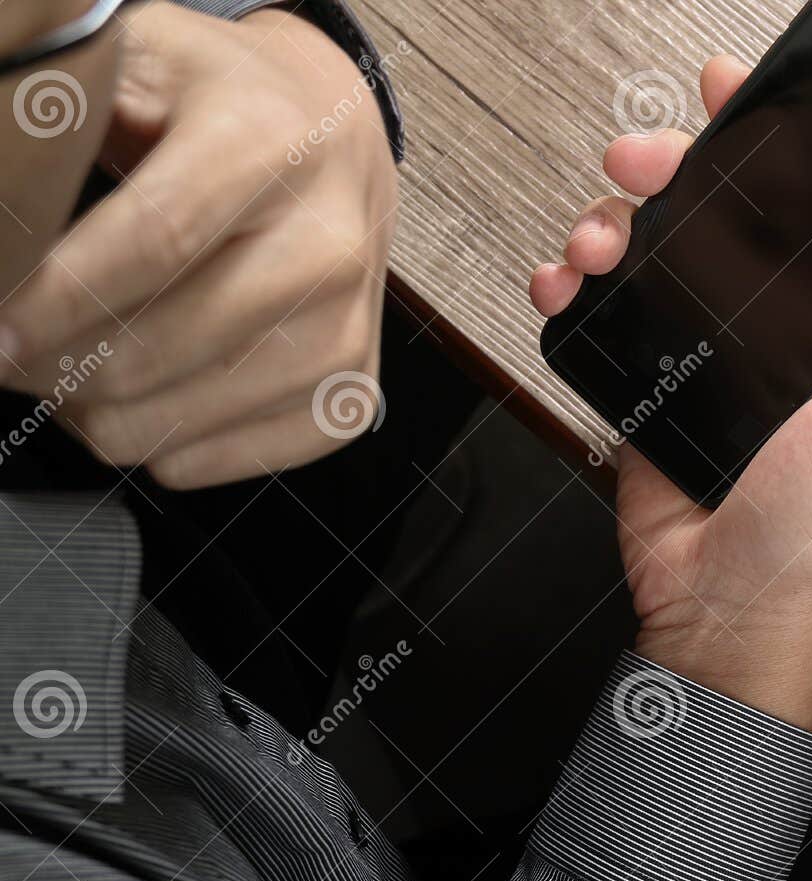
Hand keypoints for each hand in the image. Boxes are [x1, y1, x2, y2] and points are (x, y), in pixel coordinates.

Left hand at [0, 1, 396, 488]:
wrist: (342, 143)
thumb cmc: (222, 106)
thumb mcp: (145, 62)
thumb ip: (69, 117)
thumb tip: (2, 206)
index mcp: (271, 144)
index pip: (154, 240)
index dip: (57, 299)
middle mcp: (329, 244)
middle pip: (159, 349)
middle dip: (54, 366)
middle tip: (12, 351)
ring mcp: (348, 329)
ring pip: (179, 423)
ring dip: (95, 414)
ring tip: (71, 369)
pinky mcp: (351, 393)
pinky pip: (222, 461)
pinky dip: (160, 444)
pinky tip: (143, 396)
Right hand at [532, 55, 811, 729]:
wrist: (726, 609)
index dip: (778, 143)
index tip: (744, 97)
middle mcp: (773, 326)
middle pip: (717, 212)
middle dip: (676, 167)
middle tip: (644, 159)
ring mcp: (704, 349)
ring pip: (652, 248)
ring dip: (614, 221)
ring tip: (599, 240)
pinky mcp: (649, 379)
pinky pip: (606, 310)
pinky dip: (574, 284)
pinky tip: (566, 283)